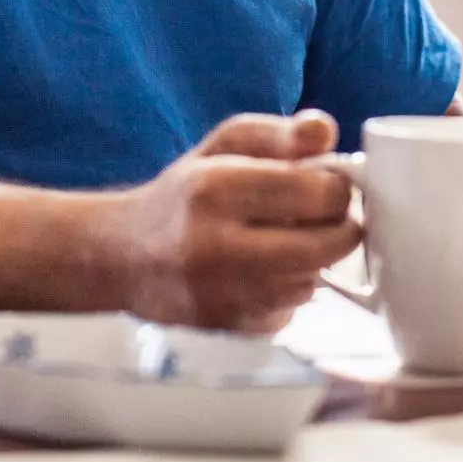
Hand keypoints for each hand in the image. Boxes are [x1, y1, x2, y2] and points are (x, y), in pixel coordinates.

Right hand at [101, 110, 360, 333]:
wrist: (124, 258)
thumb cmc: (183, 194)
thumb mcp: (225, 144)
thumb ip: (280, 133)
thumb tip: (325, 131)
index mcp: (214, 189)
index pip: (317, 193)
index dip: (336, 186)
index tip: (328, 182)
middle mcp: (214, 248)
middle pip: (325, 246)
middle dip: (338, 226)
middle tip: (323, 214)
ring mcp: (221, 297)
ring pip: (312, 280)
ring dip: (313, 260)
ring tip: (281, 238)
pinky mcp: (228, 330)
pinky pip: (290, 310)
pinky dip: (288, 289)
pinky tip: (262, 271)